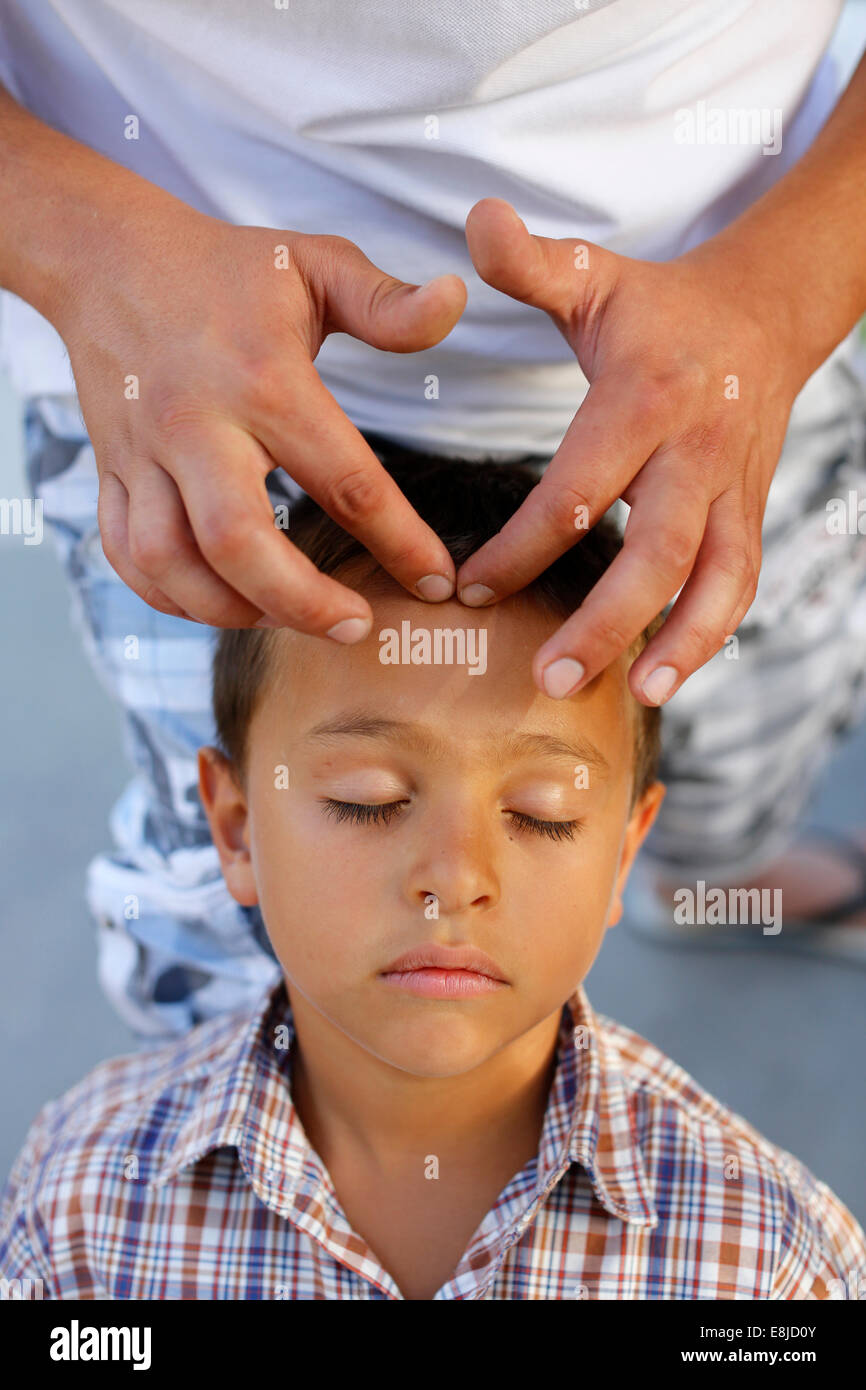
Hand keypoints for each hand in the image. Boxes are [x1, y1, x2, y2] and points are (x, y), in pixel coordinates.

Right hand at [56, 202, 465, 632]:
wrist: (107, 257)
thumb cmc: (228, 269)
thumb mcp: (316, 264)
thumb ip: (387, 301)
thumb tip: (458, 299)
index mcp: (266, 381)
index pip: (345, 482)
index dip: (400, 543)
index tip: (437, 584)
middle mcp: (198, 426)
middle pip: (238, 542)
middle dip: (301, 603)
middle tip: (354, 627)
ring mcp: (144, 455)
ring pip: (171, 563)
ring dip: (230, 611)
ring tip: (286, 619)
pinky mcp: (111, 473)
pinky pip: (126, 557)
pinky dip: (168, 597)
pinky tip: (220, 603)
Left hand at [457, 198, 804, 703]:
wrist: (765, 313)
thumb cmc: (658, 307)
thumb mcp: (594, 275)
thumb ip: (529, 262)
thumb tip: (472, 219)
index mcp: (642, 399)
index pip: (576, 489)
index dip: (521, 546)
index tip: (470, 586)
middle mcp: (694, 452)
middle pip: (656, 551)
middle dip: (605, 619)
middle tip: (550, 675)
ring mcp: (731, 488)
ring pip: (715, 579)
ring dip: (679, 643)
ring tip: (637, 695)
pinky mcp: (749, 512)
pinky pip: (739, 584)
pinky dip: (712, 635)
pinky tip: (670, 676)